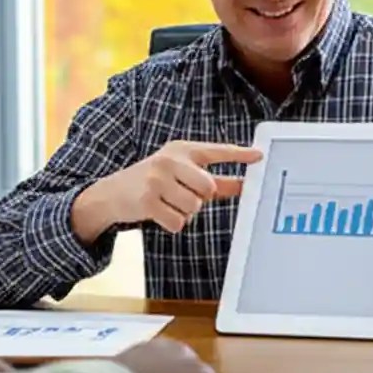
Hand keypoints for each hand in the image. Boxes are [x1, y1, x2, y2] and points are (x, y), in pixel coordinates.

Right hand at [73, 141, 262, 242]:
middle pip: (208, 187)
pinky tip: (159, 213)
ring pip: (193, 207)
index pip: (217, 151)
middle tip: (184, 195)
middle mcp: (170, 160)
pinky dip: (173, 223)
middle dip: (200, 198)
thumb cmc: (155, 183)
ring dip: (185, 212)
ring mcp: (157, 179)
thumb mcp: (181, 173)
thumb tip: (243, 185)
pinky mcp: (147, 200)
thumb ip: (213, 180)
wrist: (112, 193)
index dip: (240, 155)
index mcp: (182, 150)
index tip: (260, 156)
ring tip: (168, 203)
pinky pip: (178, 221)